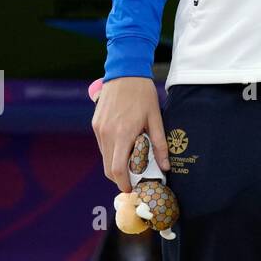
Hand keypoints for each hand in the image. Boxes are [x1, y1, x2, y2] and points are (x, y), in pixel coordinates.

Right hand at [91, 76, 169, 191]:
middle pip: (108, 168)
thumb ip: (159, 144)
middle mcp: (107, 133)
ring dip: (115, 163)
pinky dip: (111, 151)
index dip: (123, 183)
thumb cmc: (143, 94)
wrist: (125, 72)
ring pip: (104, 157)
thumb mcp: (156, 118)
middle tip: (134, 178)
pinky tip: (124, 144)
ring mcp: (99, 129)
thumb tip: (164, 166)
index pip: (117, 169)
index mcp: (123, 134)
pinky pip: (102, 145)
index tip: (131, 188)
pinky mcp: (95, 124)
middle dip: (119, 177)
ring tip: (132, 159)